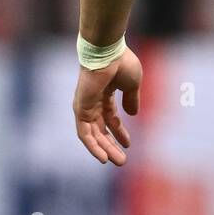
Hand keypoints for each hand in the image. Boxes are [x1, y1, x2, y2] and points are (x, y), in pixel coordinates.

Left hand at [73, 47, 142, 164]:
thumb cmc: (121, 63)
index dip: (119, 132)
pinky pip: (84, 133)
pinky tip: (102, 157)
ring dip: (103, 149)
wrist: (107, 52)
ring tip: (115, 161)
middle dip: (111, 145)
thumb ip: (132, 99)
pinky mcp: (80, 109)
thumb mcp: (132, 85)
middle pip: (100, 129)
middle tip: (121, 161)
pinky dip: (92, 146)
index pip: (111, 118)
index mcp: (105, 93)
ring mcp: (85, 106)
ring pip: (92, 134)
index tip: (128, 144)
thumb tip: (133, 114)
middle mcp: (93, 101)